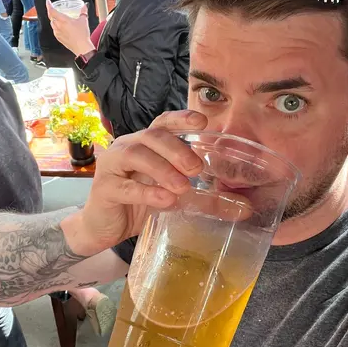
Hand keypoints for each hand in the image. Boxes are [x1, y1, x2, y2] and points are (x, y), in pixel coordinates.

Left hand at [46, 0, 94, 55]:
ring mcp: (57, 33)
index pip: (52, 11)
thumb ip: (83, 12)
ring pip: (52, 24)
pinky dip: (57, 27)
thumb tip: (84, 6)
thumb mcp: (84, 20)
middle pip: (51, 17)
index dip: (49, 5)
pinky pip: (55, 31)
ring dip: (54, 20)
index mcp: (63, 20)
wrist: (82, 47)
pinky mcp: (59, 38)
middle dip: (51, 13)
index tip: (48, 2)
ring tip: (59, 19)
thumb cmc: (82, 35)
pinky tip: (62, 28)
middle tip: (54, 10)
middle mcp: (58, 26)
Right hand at [62, 111, 251, 256]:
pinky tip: (164, 200)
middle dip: (176, 149)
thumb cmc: (139, 205)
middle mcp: (127, 148)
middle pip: (152, 136)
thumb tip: (245, 209)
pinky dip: (146, 192)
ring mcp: (112, 166)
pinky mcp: (103, 189)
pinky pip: (124, 187)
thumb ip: (206, 200)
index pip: (163, 122)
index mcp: (145, 144)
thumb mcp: (175, 199)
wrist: (102, 228)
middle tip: (196, 168)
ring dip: (162, 169)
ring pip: (136, 155)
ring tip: (182, 187)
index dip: (181, 118)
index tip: (203, 121)